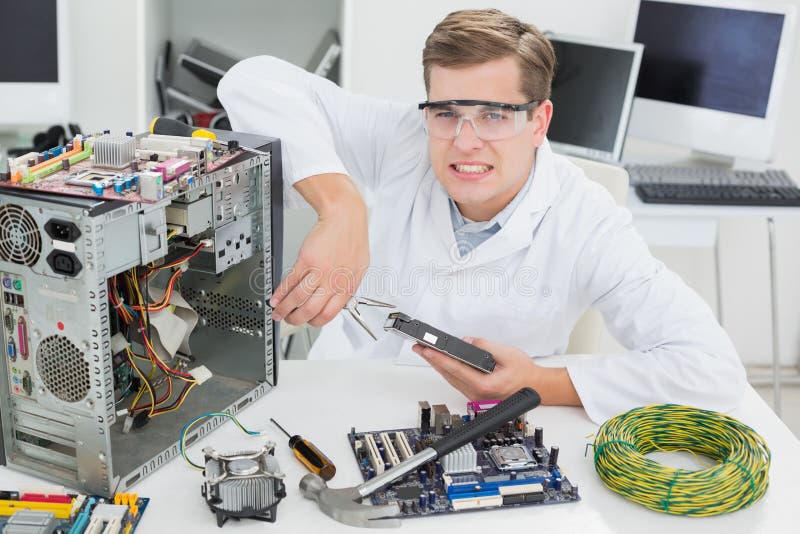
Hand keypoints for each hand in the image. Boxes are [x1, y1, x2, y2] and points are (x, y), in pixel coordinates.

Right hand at [270, 174, 368, 326]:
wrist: (345, 216)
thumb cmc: (352, 238)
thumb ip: (347, 286)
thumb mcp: (358, 267)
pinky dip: (280, 292)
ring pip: (298, 298)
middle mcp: (334, 281)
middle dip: (296, 319)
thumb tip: (337, 301)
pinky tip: (275, 297)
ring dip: (284, 308)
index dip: (314, 321)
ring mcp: (320, 272)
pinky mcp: (307, 260)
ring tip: (278, 312)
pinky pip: (290, 281)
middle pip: (311, 310)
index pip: (329, 314)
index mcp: (348, 286)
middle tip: (289, 320)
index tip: (306, 321)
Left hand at [412, 337, 580, 405]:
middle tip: (419, 348)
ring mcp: (475, 396)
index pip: (455, 368)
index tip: (426, 350)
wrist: (536, 388)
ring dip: (438, 365)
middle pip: (449, 375)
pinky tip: (442, 363)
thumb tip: (467, 342)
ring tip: (426, 353)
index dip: (438, 358)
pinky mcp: (475, 395)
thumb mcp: (507, 353)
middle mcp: (477, 394)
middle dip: (432, 360)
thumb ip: (485, 346)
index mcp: (485, 385)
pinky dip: (448, 371)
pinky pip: (457, 382)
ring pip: (451, 379)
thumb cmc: (525, 373)